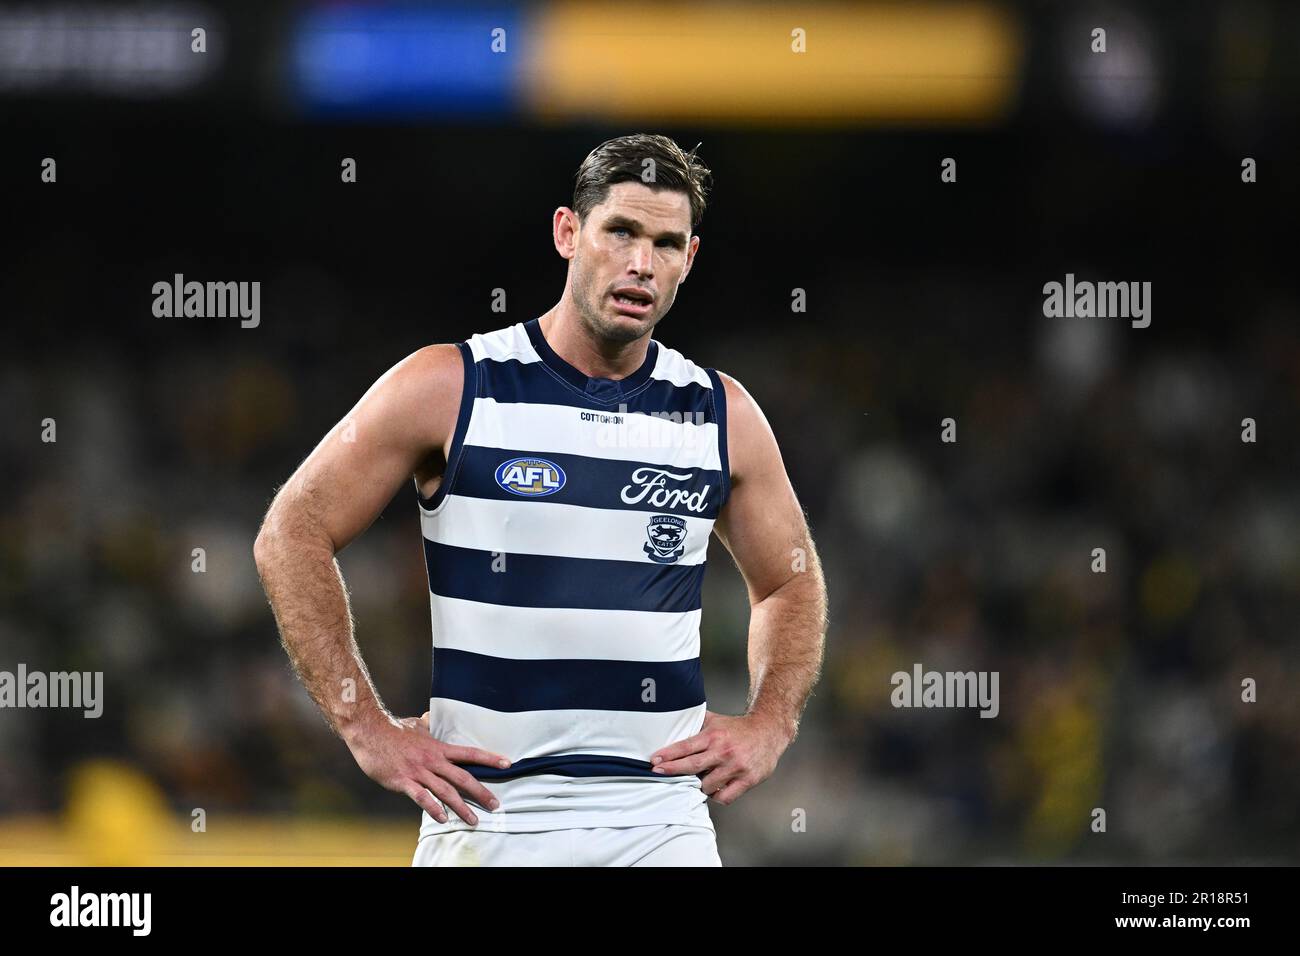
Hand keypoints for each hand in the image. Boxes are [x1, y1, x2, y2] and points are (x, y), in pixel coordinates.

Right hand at [346, 711, 510, 825]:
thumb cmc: (393, 729)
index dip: (489, 758)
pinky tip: (443, 819)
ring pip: (445, 791)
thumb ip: (426, 723)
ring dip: (461, 807)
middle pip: (462, 777)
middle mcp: (433, 760)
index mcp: (438, 748)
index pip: (470, 753)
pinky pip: (421, 797)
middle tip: (496, 805)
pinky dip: (433, 809)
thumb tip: (430, 715)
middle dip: (481, 792)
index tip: (507, 764)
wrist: (370, 732)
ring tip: (473, 820)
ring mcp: (419, 771)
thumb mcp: (414, 725)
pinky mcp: (403, 781)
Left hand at [648, 710, 790, 805]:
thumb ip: (696, 722)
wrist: (769, 731)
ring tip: (697, 781)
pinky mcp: (748, 780)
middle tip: (657, 773)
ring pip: (707, 786)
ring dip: (698, 786)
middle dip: (672, 770)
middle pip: (692, 766)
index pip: (686, 746)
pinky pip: (724, 797)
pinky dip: (716, 796)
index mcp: (714, 736)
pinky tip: (714, 790)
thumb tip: (672, 720)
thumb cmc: (738, 728)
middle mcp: (724, 751)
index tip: (654, 761)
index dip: (668, 755)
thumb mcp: (716, 720)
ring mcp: (736, 767)